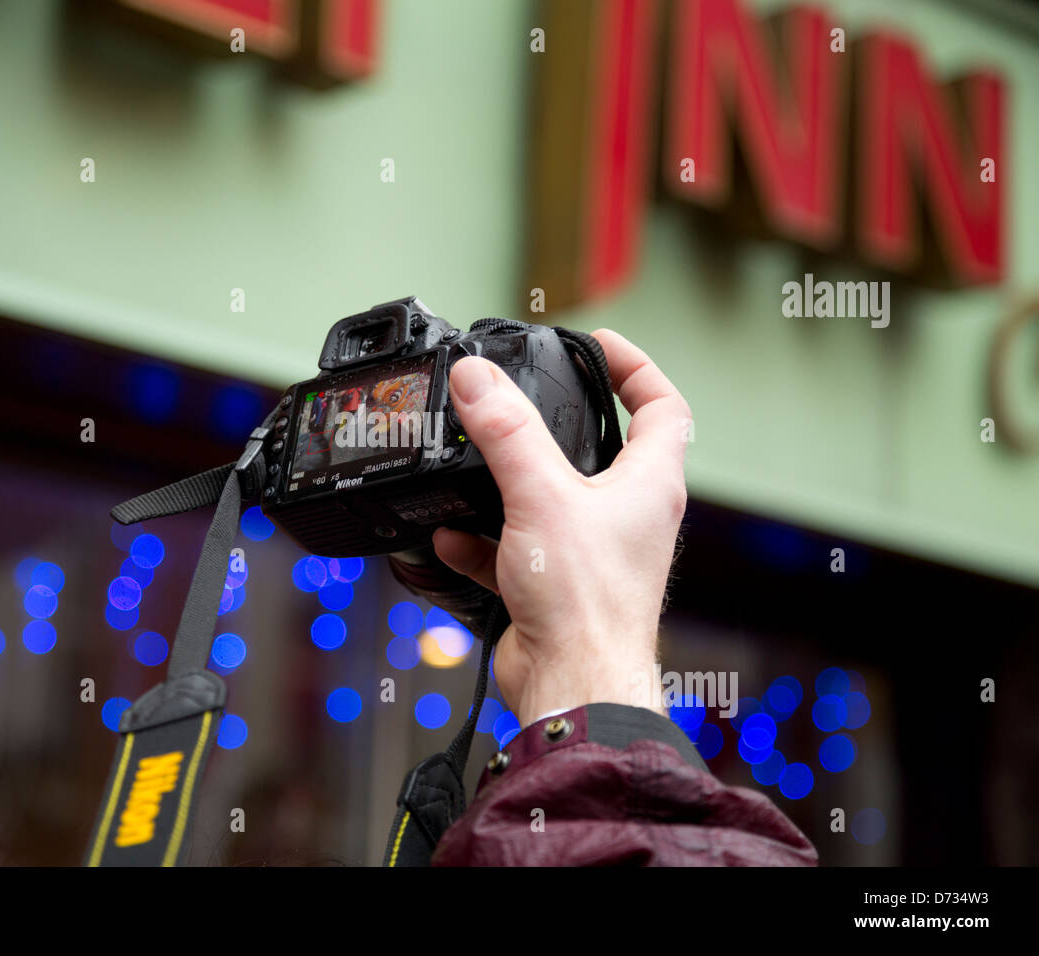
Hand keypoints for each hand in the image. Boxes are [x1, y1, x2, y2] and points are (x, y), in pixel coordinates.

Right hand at [433, 329, 690, 725]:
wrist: (572, 686)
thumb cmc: (585, 602)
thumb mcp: (540, 496)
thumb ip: (506, 433)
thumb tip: (479, 378)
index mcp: (649, 484)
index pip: (663, 407)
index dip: (635, 368)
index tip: (597, 346)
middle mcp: (628, 516)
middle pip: (604, 449)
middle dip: (561, 423)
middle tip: (524, 396)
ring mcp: (593, 553)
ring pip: (553, 501)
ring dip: (511, 484)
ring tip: (474, 463)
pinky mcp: (556, 587)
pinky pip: (515, 549)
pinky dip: (482, 540)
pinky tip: (449, 535)